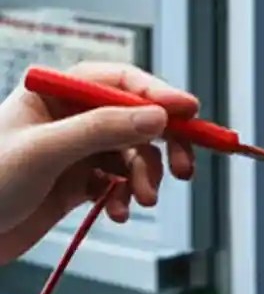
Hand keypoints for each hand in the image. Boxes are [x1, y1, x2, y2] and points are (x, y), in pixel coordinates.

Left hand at [0, 62, 198, 263]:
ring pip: (132, 156)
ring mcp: (75, 151)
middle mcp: (69, 117)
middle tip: (181, 169)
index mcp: (54, 93)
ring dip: (144, 179)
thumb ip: (102, 130)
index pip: (119, 81)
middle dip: (161, 145)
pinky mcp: (77, 183)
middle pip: (136, 119)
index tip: (189, 113)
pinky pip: (118, 184)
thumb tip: (157, 117)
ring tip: (141, 201)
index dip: (157, 94)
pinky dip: (125, 198)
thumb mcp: (44, 151)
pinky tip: (116, 212)